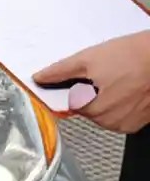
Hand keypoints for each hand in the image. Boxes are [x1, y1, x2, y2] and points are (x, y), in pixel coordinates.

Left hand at [32, 31, 149, 133]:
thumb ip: (59, 72)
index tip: (82, 77)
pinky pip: (122, 113)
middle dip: (90, 91)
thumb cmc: (131, 57)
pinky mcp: (140, 121)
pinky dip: (121, 101)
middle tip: (103, 73)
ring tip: (117, 78)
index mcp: (92, 109)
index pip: (69, 103)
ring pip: (104, 111)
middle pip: (87, 108)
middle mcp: (110, 122)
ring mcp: (127, 123)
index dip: (73, 87)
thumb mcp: (87, 59)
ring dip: (106, 97)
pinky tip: (127, 86)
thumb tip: (40, 78)